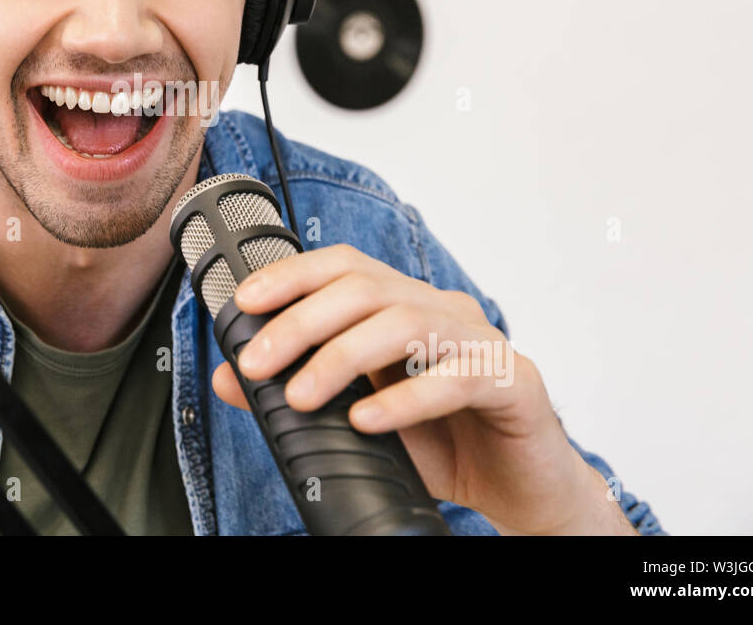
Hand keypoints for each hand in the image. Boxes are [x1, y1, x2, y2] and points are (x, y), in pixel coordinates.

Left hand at [211, 243, 634, 534]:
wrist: (522, 487)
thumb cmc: (445, 442)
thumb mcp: (357, 417)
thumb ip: (300, 390)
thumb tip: (229, 376)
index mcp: (406, 304)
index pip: (345, 266)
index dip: (292, 275)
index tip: (243, 302)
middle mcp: (443, 310)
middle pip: (366, 289)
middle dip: (301, 322)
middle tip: (259, 362)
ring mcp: (481, 341)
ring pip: (405, 323)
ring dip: (342, 357)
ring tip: (302, 396)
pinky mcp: (514, 382)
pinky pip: (455, 378)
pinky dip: (404, 399)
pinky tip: (368, 420)